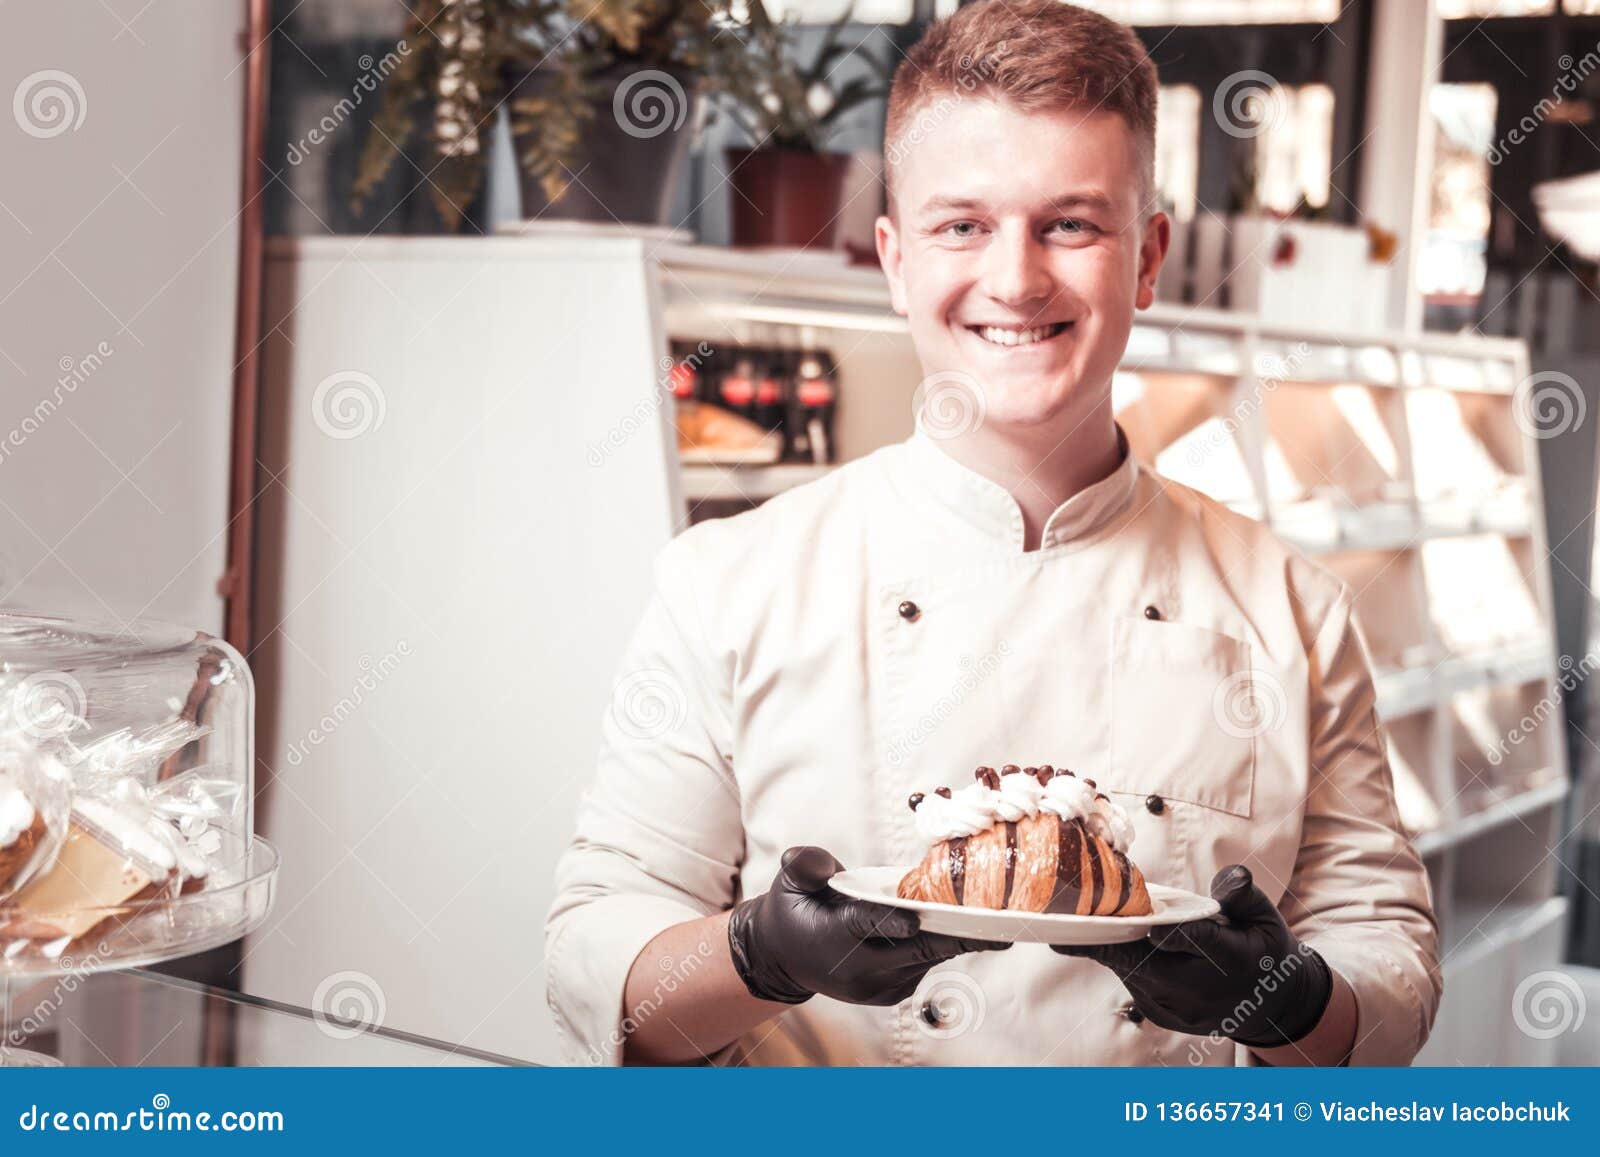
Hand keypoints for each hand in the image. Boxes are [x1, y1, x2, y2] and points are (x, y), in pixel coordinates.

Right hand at [727, 845, 1008, 1005]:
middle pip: (913, 950)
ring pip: (926, 958)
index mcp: (830, 939)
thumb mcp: (789, 880)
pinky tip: (967, 925)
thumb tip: (824, 867)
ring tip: (994, 916)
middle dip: (955, 936)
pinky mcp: (894, 993)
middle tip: (996, 925)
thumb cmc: (794, 909)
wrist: (788, 957)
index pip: (864, 927)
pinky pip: (926, 964)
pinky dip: (945, 944)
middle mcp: (857, 972)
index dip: (890, 923)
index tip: (914, 920)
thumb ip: (805, 866)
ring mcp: (878, 988)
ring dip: (957, 938)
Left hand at [1054, 865, 1332, 1047]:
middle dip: (1115, 940)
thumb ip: (1242, 895)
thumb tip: (1231, 876)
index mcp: (1236, 962)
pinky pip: (1134, 984)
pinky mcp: (1165, 1018)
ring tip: (1081, 918)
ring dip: (1111, 946)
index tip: (1151, 926)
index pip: (1203, 945)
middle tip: (1076, 918)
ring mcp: (1183, 1011)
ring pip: (1135, 975)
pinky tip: (1111, 938)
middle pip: (1152, 965)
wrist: (1267, 1005)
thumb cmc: (1261, 948)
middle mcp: (1206, 994)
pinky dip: (1121, 959)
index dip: (1176, 937)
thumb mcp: (1264, 917)